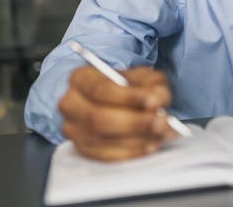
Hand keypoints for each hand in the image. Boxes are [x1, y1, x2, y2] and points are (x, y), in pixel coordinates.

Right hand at [58, 65, 176, 160]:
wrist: (118, 101)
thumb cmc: (129, 86)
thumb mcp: (144, 77)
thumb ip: (153, 84)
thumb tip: (156, 100)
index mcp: (81, 78)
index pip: (101, 89)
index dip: (128, 97)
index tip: (153, 102)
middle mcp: (70, 104)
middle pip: (98, 118)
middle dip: (134, 122)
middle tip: (162, 122)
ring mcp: (73, 129)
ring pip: (102, 139)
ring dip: (136, 139)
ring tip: (161, 133)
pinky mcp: (81, 149)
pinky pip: (104, 156)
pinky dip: (130, 153)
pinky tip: (149, 145)